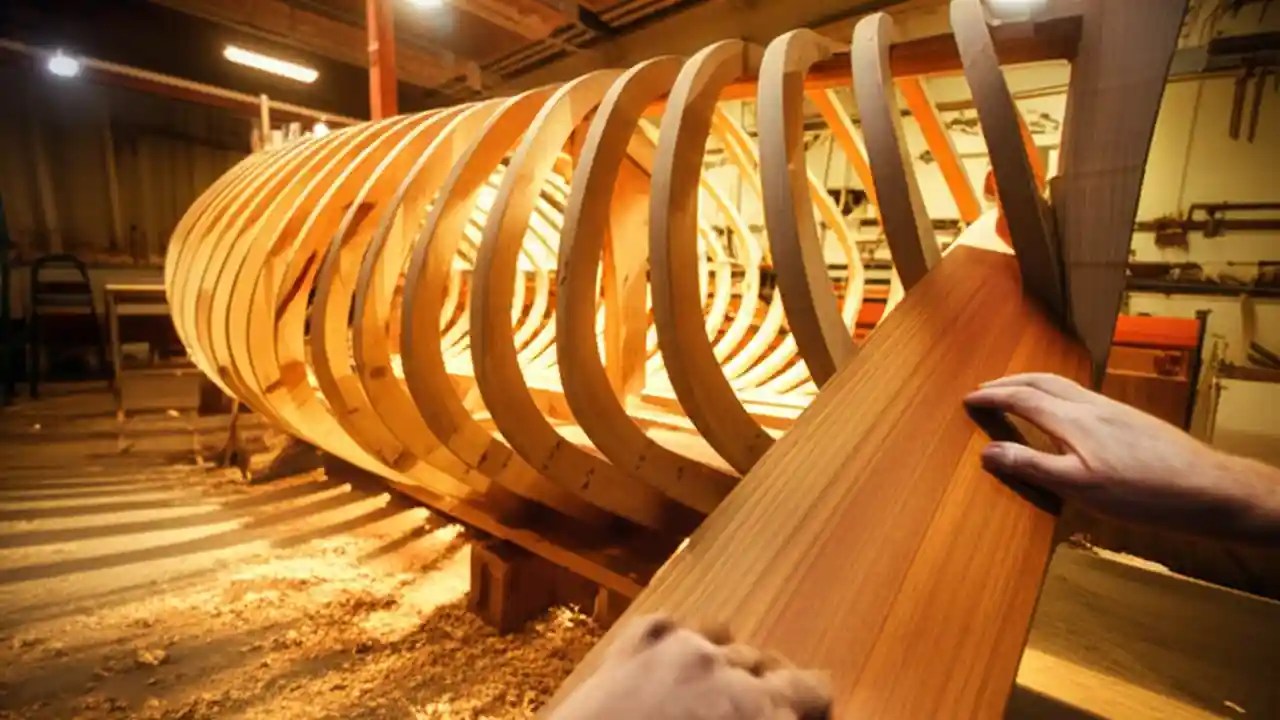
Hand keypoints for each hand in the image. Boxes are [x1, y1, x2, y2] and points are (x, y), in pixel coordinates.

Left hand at [550, 616, 829, 719]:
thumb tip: (779, 717)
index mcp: (764, 712)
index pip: (816, 690)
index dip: (814, 712)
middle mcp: (731, 671)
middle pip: (774, 667)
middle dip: (771, 694)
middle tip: (753, 719)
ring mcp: (680, 648)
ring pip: (728, 643)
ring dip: (727, 669)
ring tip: (710, 700)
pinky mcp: (635, 642)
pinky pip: (673, 627)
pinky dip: (677, 646)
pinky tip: (669, 672)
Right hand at [964, 373, 1279, 542]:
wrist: (1207, 487)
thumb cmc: (1142, 492)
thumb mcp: (1079, 487)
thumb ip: (1032, 466)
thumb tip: (988, 452)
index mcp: (1073, 419)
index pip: (1021, 397)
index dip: (992, 396)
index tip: (967, 399)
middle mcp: (1091, 405)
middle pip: (1042, 381)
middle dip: (1009, 381)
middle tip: (984, 388)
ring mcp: (1113, 409)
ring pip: (1063, 385)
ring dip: (1032, 383)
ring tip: (1016, 391)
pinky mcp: (1129, 419)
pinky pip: (1080, 394)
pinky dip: (1056, 393)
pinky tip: (1063, 412)